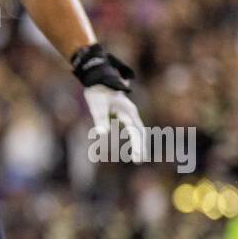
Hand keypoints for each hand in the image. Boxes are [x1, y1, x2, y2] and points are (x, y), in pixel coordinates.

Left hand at [71, 43, 145, 162]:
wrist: (98, 78)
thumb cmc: (98, 93)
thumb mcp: (97, 107)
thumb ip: (100, 120)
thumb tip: (102, 135)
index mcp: (127, 112)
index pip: (135, 131)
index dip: (137, 145)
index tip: (138, 157)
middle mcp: (131, 113)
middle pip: (139, 131)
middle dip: (140, 146)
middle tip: (139, 160)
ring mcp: (128, 113)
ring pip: (137, 130)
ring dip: (138, 143)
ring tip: (138, 156)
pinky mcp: (123, 114)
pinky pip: (131, 128)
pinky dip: (133, 137)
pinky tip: (130, 145)